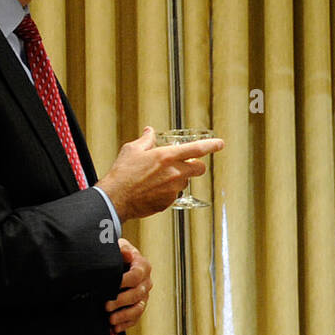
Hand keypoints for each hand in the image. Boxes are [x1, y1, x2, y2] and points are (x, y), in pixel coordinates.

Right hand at [97, 127, 224, 222]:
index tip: (220, 144)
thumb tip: (149, 132)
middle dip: (196, 165)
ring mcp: (173, 189)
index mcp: (167, 156)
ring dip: (178, 178)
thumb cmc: (122, 174)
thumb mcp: (132, 150)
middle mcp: (174, 173)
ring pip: (185, 181)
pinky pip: (174, 194)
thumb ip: (146, 140)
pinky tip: (152, 189)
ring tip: (157, 179)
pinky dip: (167, 191)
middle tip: (186, 164)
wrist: (115, 199)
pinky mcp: (168, 202)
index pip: (197, 149)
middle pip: (199, 168)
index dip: (211, 145)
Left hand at [106, 238, 151, 333]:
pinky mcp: (139, 306)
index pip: (137, 275)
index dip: (124, 281)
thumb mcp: (118, 247)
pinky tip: (115, 327)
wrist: (120, 263)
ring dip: (124, 315)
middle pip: (137, 294)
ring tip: (111, 319)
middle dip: (121, 301)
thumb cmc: (118, 255)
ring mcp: (144, 296)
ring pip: (138, 308)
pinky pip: (136, 318)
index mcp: (143, 266)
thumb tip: (125, 252)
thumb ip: (121, 249)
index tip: (111, 285)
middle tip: (106, 305)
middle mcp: (146, 282)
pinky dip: (126, 324)